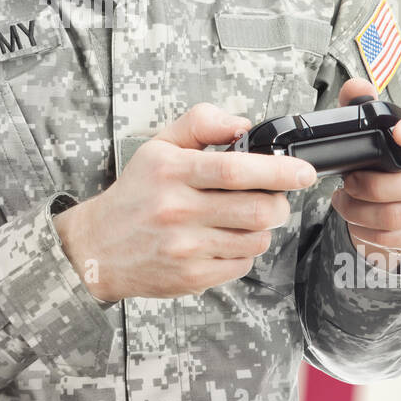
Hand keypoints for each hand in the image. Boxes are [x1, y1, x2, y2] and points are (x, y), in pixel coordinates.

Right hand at [52, 102, 316, 303]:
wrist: (96, 247)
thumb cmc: (135, 193)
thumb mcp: (158, 146)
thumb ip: (201, 124)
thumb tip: (243, 124)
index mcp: (172, 172)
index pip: (236, 170)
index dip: (278, 170)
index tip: (303, 171)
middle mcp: (177, 210)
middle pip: (256, 209)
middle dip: (279, 204)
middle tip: (274, 199)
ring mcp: (184, 247)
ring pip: (254, 239)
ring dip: (261, 229)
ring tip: (243, 220)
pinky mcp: (189, 276)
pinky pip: (240, 264)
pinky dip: (243, 252)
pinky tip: (223, 241)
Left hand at [328, 77, 400, 272]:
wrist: (394, 203)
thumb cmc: (383, 160)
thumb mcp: (369, 131)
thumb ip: (359, 105)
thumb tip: (355, 87)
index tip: (398, 133)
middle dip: (375, 188)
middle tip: (348, 185)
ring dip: (363, 213)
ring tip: (344, 204)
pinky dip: (370, 234)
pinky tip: (358, 222)